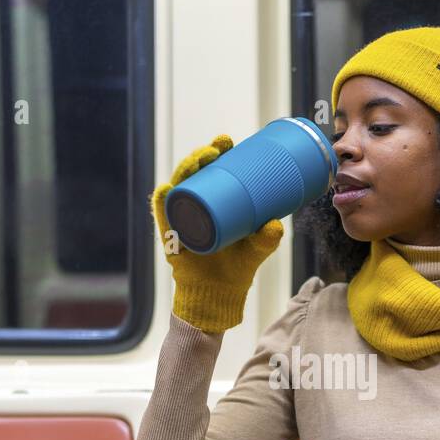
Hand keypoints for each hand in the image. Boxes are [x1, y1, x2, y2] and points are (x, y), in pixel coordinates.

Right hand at [151, 134, 284, 332]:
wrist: (219, 297)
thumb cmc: (238, 268)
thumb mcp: (257, 250)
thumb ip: (268, 238)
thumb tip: (276, 224)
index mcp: (215, 204)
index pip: (213, 171)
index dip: (218, 154)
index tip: (228, 142)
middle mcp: (197, 208)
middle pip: (194, 174)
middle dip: (202, 155)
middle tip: (218, 146)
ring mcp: (182, 220)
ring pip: (179, 188)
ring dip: (185, 170)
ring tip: (199, 159)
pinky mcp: (172, 237)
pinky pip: (163, 217)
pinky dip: (163, 202)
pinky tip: (166, 189)